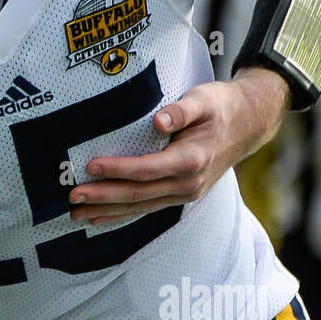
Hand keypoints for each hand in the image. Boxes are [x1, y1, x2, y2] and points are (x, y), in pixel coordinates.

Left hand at [68, 69, 288, 226]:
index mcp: (191, 159)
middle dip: (103, 197)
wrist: (248, 125)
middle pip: (138, 194)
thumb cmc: (221, 108)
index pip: (147, 169)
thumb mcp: (203, 100)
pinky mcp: (179, 195)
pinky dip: (122, 216)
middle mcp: (187, 183)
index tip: (91, 167)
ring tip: (77, 215)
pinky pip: (147, 208)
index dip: (118, 169)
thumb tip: (158, 120)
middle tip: (72, 199)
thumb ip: (181, 110)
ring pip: (140, 207)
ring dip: (107, 211)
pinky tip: (100, 219)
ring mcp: (184, 193)